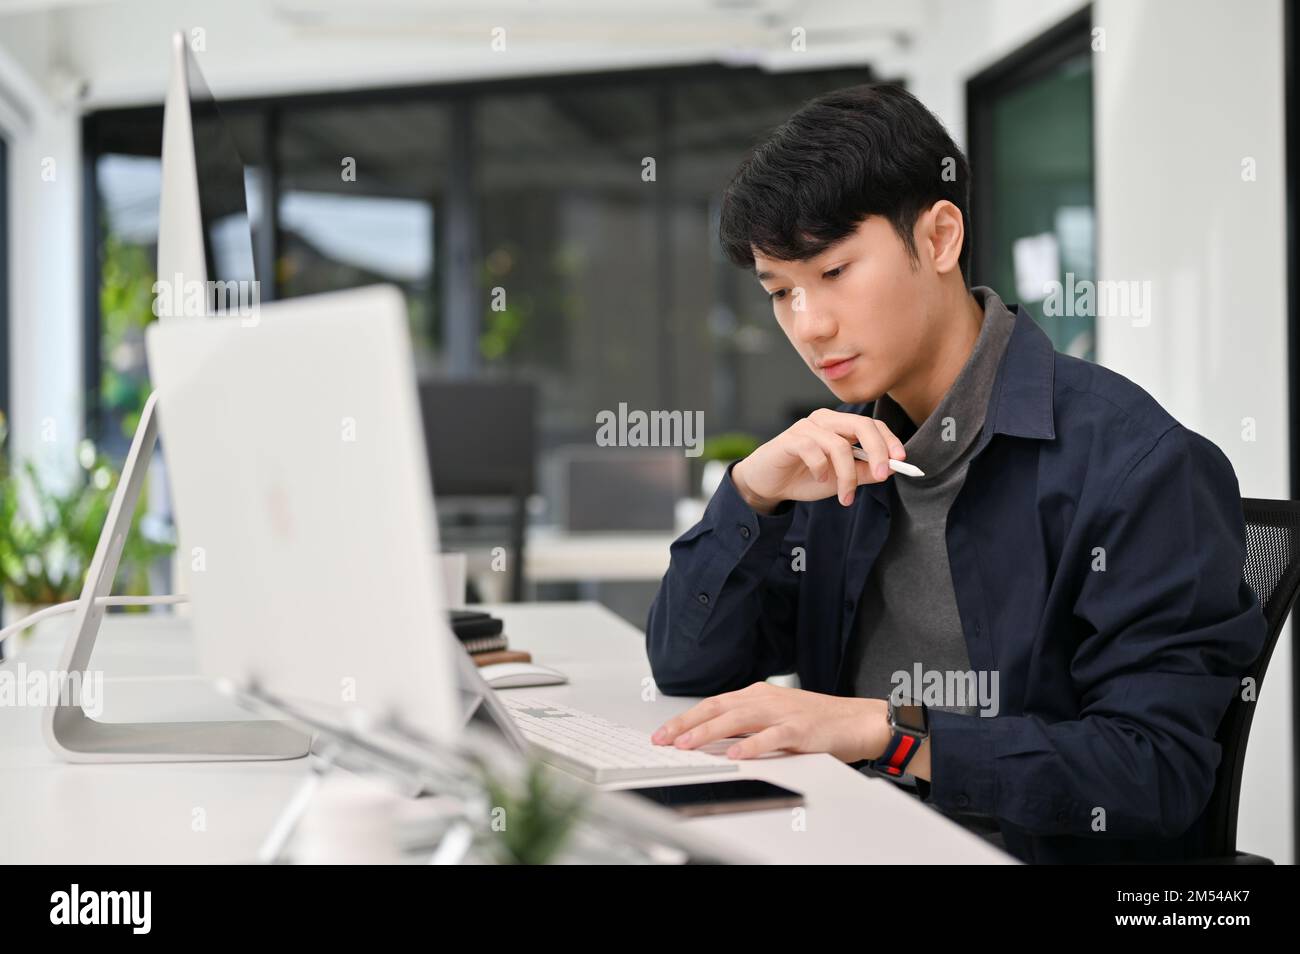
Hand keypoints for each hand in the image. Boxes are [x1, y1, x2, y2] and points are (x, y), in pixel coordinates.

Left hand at [651, 682, 891, 763]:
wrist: (856, 720)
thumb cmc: (814, 721)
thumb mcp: (773, 716)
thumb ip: (745, 724)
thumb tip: (711, 738)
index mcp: (756, 695)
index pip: (712, 704)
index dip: (686, 718)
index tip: (663, 733)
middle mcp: (764, 699)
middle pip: (717, 708)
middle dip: (687, 724)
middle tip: (663, 739)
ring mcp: (782, 713)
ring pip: (738, 718)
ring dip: (709, 732)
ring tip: (687, 745)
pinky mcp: (799, 729)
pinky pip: (771, 737)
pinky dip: (751, 744)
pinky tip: (735, 753)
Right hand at [730, 408, 905, 513]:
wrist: (768, 484)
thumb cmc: (805, 477)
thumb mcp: (841, 479)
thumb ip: (864, 472)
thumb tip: (891, 469)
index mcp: (840, 425)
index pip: (872, 425)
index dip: (889, 441)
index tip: (901, 461)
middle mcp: (825, 420)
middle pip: (861, 425)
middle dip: (877, 450)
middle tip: (883, 475)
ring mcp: (807, 427)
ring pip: (840, 445)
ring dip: (847, 475)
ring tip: (845, 496)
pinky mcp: (791, 438)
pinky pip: (815, 451)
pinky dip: (822, 469)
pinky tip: (819, 479)